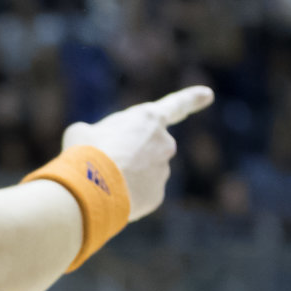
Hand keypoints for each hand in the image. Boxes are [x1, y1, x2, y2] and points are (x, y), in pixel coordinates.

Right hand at [60, 86, 213, 220]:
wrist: (92, 187)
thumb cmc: (85, 152)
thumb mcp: (82, 131)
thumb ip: (98, 134)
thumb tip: (99, 149)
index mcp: (148, 119)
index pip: (176, 105)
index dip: (192, 98)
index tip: (208, 94)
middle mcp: (164, 143)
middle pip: (147, 148)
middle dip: (130, 156)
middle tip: (104, 162)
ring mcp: (163, 170)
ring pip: (143, 173)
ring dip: (126, 176)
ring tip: (104, 180)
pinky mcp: (158, 194)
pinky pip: (142, 194)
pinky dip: (128, 195)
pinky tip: (112, 195)